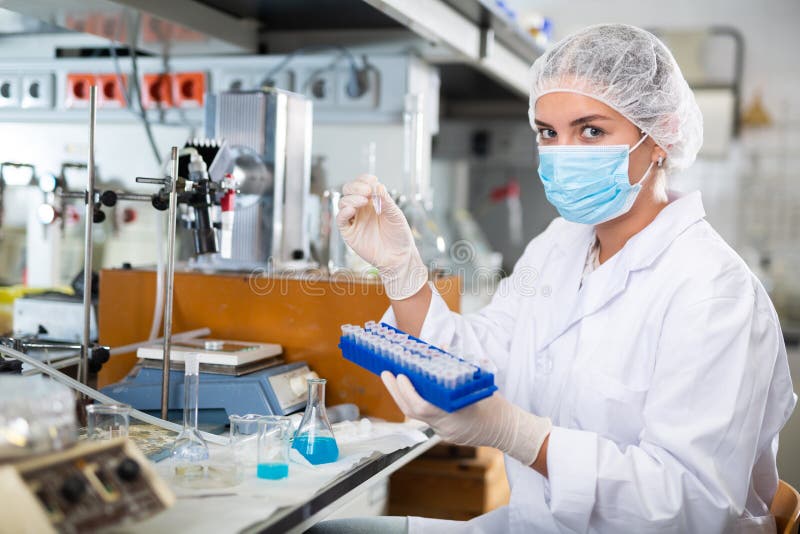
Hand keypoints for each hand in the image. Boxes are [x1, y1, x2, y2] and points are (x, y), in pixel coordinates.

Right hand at [337, 175, 427, 299]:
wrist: (398, 257)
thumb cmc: (398, 235)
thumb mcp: (395, 215)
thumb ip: (386, 201)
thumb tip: (377, 185)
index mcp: (372, 201)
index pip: (362, 184)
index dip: (364, 180)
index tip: (372, 180)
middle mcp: (361, 208)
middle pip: (349, 190)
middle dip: (355, 187)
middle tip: (366, 191)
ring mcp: (354, 220)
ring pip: (343, 203)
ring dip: (351, 198)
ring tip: (362, 201)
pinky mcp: (349, 233)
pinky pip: (341, 220)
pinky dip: (343, 213)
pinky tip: (351, 210)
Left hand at [381, 372, 551, 465]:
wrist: (508, 431)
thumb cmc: (495, 407)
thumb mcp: (478, 383)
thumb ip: (458, 367)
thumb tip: (441, 345)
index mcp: (453, 415)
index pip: (422, 407)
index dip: (407, 392)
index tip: (400, 375)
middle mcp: (445, 427)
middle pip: (412, 412)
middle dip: (396, 392)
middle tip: (387, 373)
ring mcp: (444, 433)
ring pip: (417, 416)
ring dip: (403, 398)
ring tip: (394, 380)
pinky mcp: (445, 434)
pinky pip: (426, 419)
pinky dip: (417, 404)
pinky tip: (411, 391)